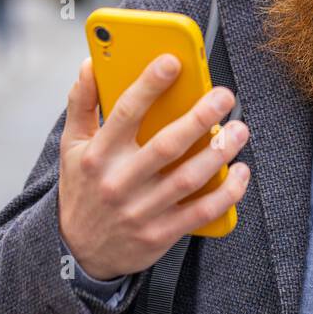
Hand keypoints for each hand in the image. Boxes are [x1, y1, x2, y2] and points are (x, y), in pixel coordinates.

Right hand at [57, 55, 250, 280]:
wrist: (78, 251)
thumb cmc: (83, 188)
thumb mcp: (72, 146)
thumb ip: (82, 103)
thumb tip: (90, 63)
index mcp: (98, 155)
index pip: (126, 113)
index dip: (149, 85)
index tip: (172, 62)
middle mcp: (119, 182)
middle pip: (166, 145)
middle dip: (199, 117)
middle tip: (224, 96)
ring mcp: (141, 210)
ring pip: (188, 178)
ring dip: (219, 152)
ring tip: (239, 129)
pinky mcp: (161, 233)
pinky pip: (201, 212)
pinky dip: (226, 192)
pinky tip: (240, 171)